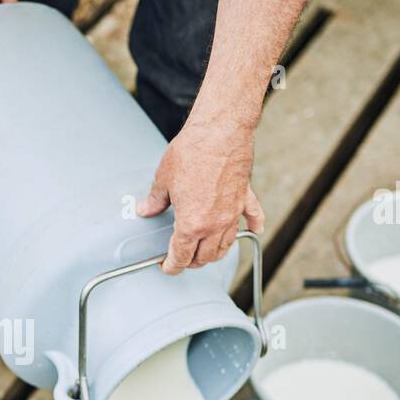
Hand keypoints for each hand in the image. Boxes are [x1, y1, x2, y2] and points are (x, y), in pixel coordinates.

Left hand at [138, 121, 264, 273]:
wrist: (219, 132)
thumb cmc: (192, 152)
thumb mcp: (163, 179)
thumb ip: (156, 200)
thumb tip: (146, 209)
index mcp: (191, 224)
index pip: (181, 257)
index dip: (171, 266)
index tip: (167, 266)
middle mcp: (214, 225)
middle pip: (204, 257)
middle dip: (191, 262)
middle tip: (181, 258)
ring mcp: (232, 213)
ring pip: (226, 245)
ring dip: (214, 253)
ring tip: (204, 251)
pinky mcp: (245, 199)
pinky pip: (253, 218)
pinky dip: (253, 227)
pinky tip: (253, 230)